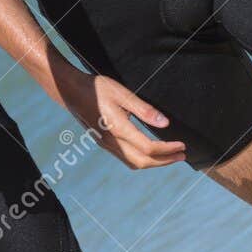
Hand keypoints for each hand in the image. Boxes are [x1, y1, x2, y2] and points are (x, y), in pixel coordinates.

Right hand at [51, 64, 186, 168]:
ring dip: (154, 163)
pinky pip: (125, 158)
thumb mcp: (123, 93)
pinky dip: (142, 160)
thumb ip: (144, 110)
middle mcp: (112, 142)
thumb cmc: (96, 88)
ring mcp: (106, 144)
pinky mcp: (103, 142)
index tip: (182, 145)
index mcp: (118, 129)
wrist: (70, 91)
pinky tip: (149, 152)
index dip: (168, 149)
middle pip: (142, 162)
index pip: (149, 148)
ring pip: (133, 163)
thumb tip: (165, 124)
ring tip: (170, 156)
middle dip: (165, 161)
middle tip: (182, 155)